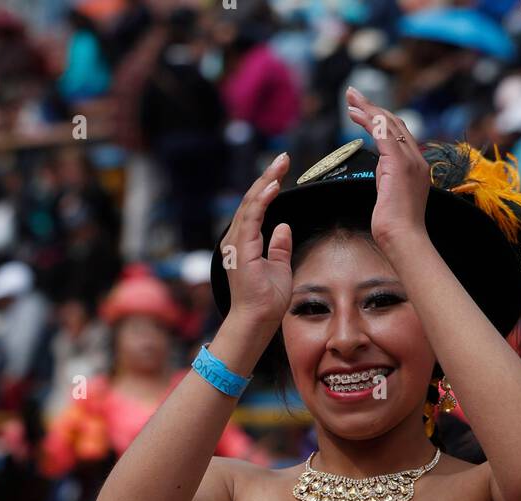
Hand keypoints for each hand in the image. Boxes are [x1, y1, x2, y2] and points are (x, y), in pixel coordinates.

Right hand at [219, 152, 292, 327]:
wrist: (257, 321)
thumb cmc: (267, 302)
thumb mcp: (279, 268)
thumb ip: (279, 247)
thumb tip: (284, 227)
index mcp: (244, 242)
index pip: (256, 208)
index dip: (268, 187)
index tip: (281, 170)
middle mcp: (236, 239)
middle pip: (251, 200)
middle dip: (267, 177)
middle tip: (282, 158)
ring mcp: (236, 243)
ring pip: (250, 204)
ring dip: (265, 182)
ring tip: (280, 164)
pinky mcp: (241, 248)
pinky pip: (252, 218)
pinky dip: (262, 200)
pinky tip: (273, 185)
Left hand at [345, 86, 430, 254]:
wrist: (404, 239)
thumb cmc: (396, 228)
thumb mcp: (391, 196)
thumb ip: (387, 178)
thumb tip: (380, 169)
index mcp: (417, 167)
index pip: (400, 135)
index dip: (381, 120)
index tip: (364, 111)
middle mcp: (417, 159)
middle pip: (394, 123)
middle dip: (372, 107)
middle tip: (353, 95)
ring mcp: (409, 160)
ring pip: (387, 124)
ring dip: (367, 108)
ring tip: (351, 98)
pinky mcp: (398, 163)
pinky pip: (382, 133)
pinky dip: (368, 120)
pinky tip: (355, 113)